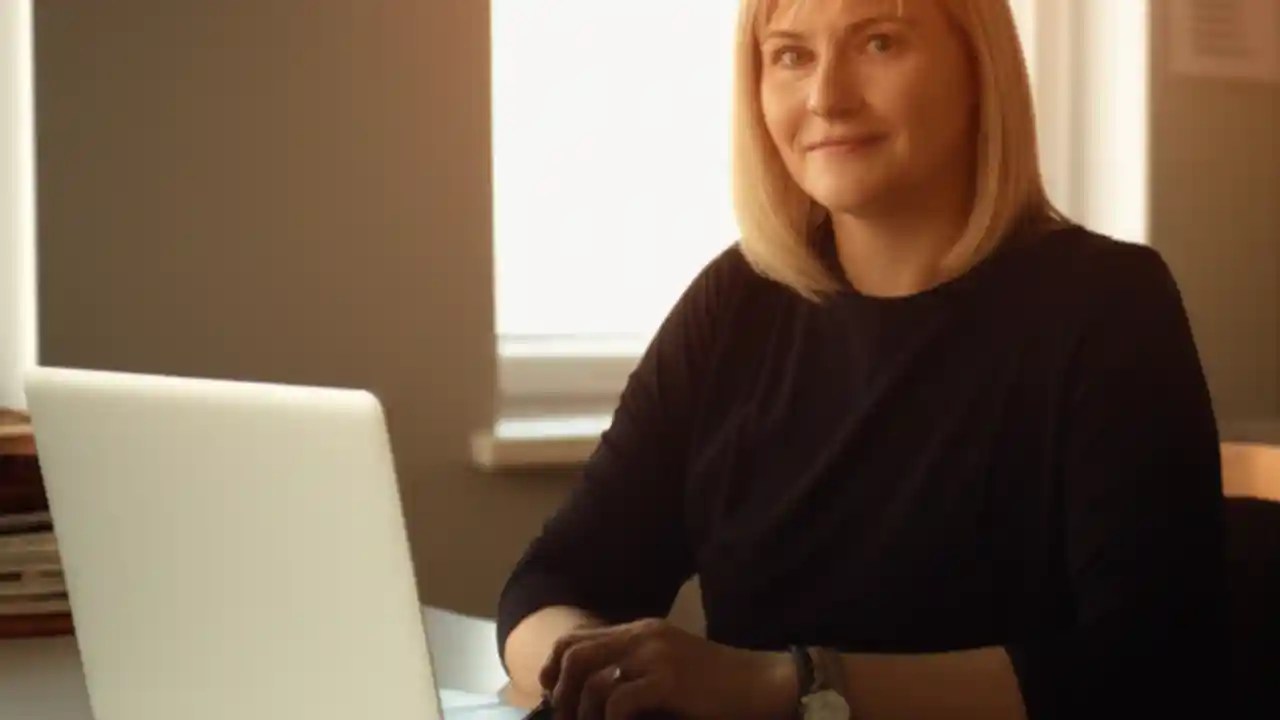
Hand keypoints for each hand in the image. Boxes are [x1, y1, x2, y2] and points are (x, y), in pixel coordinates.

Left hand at [539, 618, 796, 719]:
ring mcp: (655, 656)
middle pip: (574, 655)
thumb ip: (635, 668)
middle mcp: (643, 636)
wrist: (763, 684)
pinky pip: (618, 703)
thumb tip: (594, 693)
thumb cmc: (719, 684)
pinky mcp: (668, 681)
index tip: (549, 692)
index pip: (578, 637)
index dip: (554, 664)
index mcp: (641, 630)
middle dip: (559, 691)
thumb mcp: (670, 666)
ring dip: (581, 713)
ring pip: (590, 681)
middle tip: (562, 717)